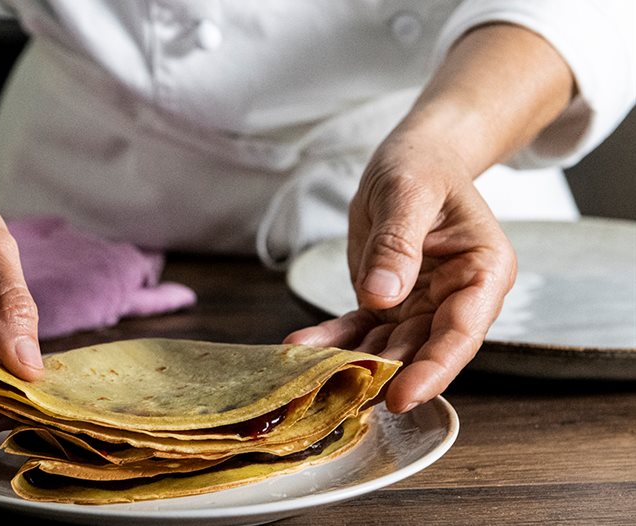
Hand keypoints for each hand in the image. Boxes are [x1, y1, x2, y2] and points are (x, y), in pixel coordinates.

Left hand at [285, 133, 516, 412]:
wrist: (412, 159)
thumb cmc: (422, 167)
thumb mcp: (407, 192)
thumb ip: (396, 243)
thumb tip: (381, 296)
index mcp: (482, 270)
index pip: (462, 331)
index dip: (434, 368)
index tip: (403, 395)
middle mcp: (457, 296)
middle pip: (425, 349)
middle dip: (387, 376)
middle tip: (347, 396)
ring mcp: (422, 304)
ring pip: (389, 346)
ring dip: (354, 363)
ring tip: (313, 375)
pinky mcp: (388, 302)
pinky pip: (360, 328)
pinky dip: (334, 340)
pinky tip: (304, 346)